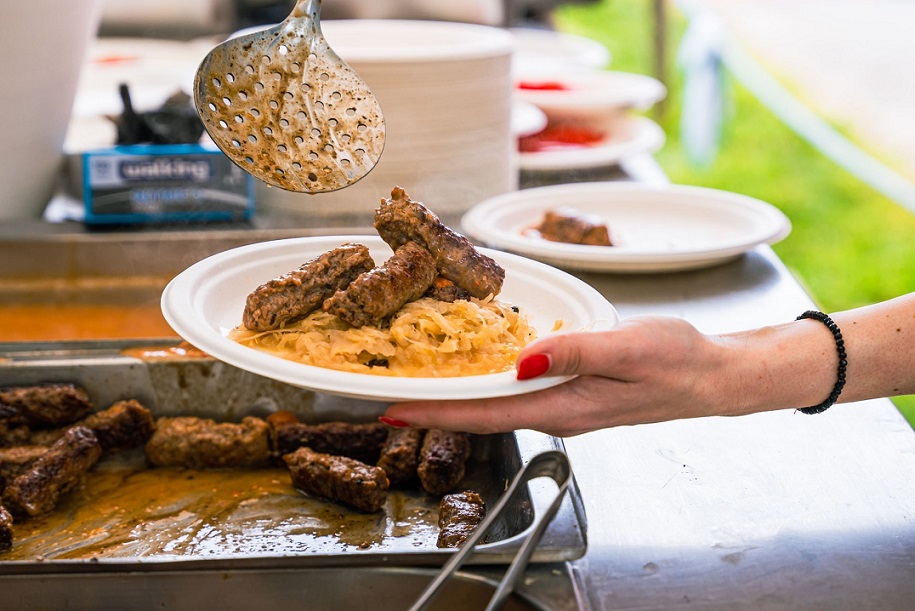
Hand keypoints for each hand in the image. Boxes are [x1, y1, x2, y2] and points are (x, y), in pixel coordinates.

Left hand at [383, 316, 729, 436]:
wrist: (709, 375)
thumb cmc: (677, 361)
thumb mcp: (629, 348)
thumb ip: (575, 353)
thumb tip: (522, 360)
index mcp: (563, 407)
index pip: (485, 414)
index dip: (436, 412)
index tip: (393, 411)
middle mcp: (555, 411)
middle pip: (481, 410)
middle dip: (433, 404)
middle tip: (388, 391)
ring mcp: (561, 403)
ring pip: (495, 399)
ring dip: (455, 390)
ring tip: (417, 377)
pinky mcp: (569, 389)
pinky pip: (515, 387)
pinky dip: (486, 376)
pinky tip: (473, 362)